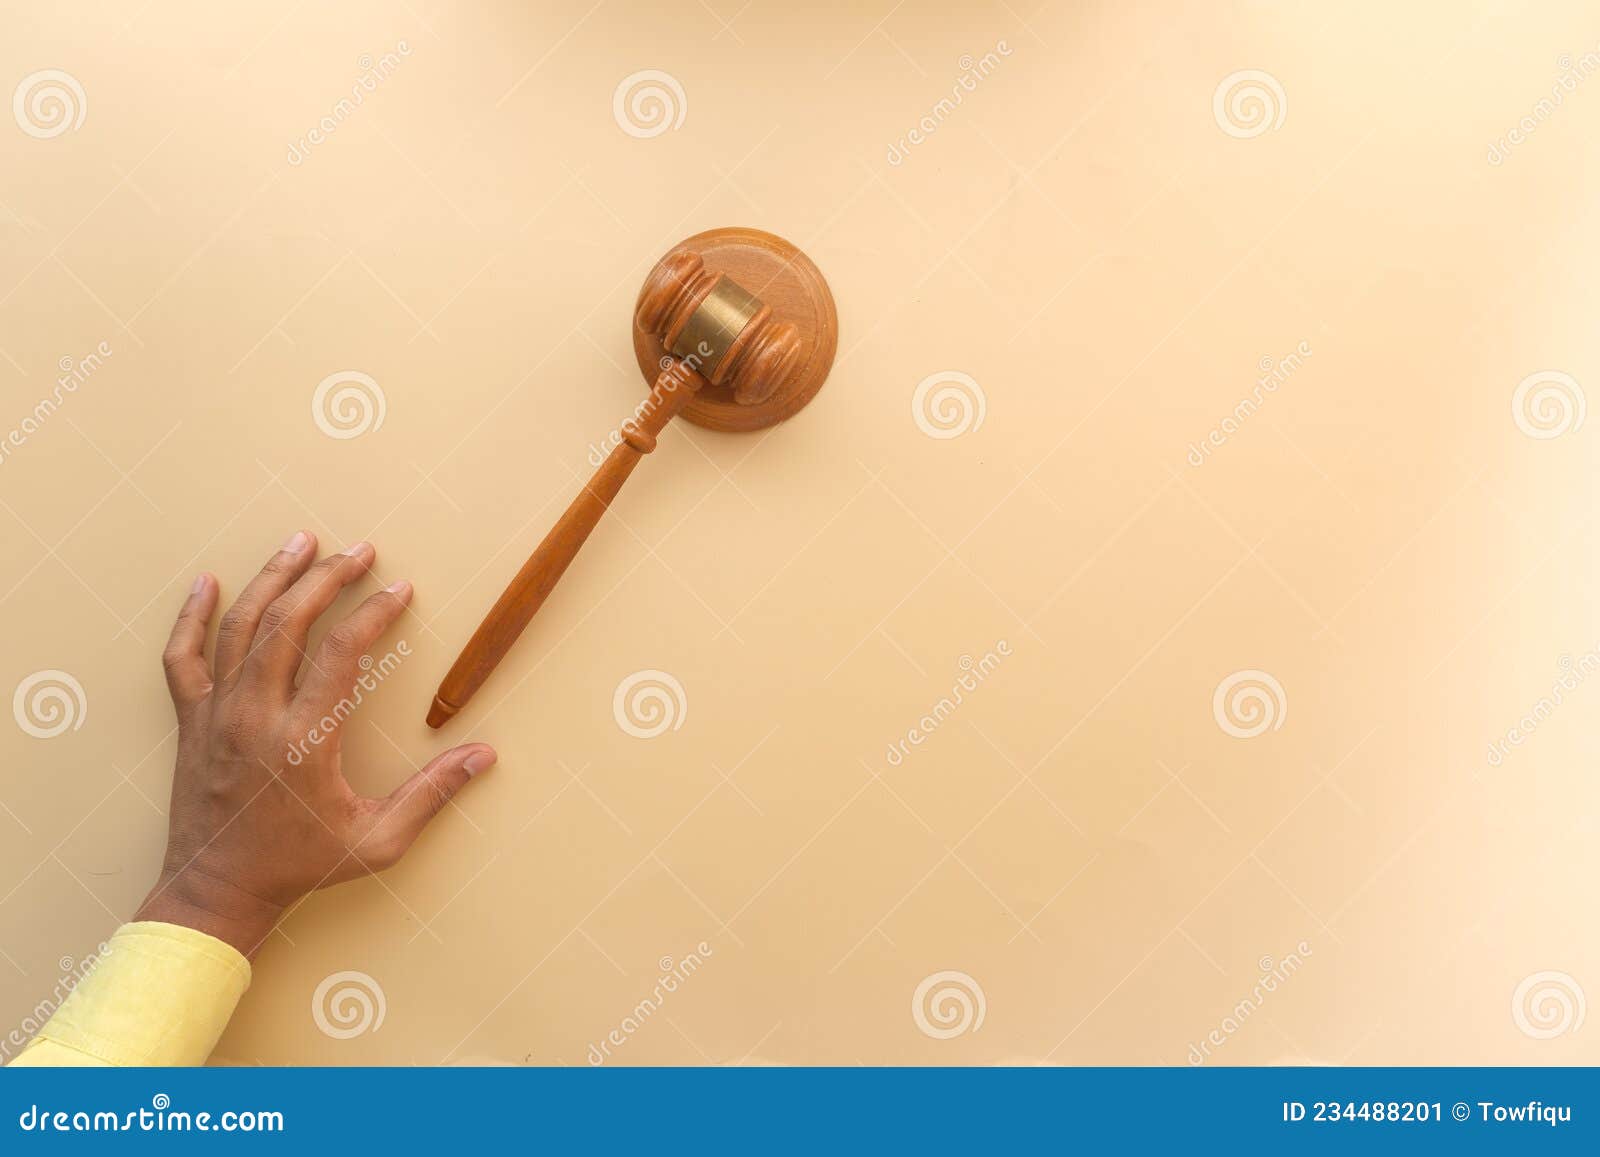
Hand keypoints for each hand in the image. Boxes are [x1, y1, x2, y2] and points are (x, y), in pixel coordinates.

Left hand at [135, 531, 495, 957]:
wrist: (217, 891)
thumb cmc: (299, 868)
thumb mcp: (377, 840)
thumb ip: (432, 794)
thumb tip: (485, 756)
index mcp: (303, 741)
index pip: (341, 654)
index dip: (374, 613)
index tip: (400, 590)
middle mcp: (254, 717)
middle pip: (287, 624)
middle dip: (327, 579)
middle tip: (359, 551)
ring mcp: (217, 715)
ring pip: (239, 628)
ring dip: (272, 579)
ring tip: (302, 543)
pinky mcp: (191, 721)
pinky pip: (183, 657)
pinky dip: (192, 616)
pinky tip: (208, 583)